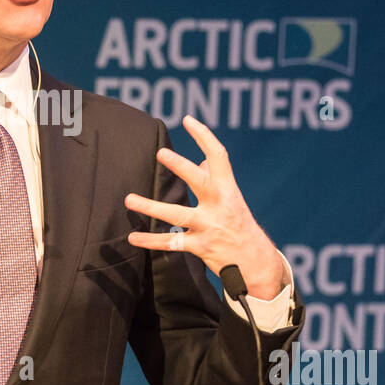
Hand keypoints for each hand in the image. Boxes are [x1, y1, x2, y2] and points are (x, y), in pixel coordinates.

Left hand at [124, 114, 285, 297]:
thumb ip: (216, 179)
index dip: (204, 136)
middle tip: (160, 153)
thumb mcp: (233, 200)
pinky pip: (170, 243)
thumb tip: (201, 160)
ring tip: (129, 200)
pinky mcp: (200, 246)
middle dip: (180, 166)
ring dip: (151, 207)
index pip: (219, 157)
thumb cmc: (241, 226)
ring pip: (177, 214)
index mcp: (229, 189)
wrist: (256, 264)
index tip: (188, 120)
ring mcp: (210, 226)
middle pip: (199, 181)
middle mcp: (220, 205)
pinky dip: (150, 241)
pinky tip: (133, 238)